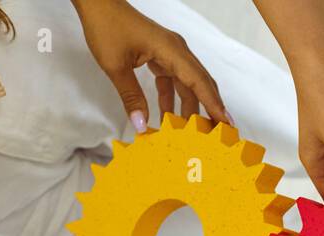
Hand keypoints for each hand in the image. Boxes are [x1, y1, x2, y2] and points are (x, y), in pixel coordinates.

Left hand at [71, 0, 227, 129]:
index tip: (226, 124)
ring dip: (189, 107)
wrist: (98, 5)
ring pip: (188, 84)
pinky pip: (173, 81)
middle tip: (217, 134)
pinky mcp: (162, 55)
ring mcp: (170, 53)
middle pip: (201, 84)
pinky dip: (172, 98)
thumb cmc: (107, 27)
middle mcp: (177, 51)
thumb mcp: (116, 66)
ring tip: (191, 131)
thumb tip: (142, 125)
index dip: (214, 105)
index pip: (199, 82)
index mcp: (172, 50)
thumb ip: (131, 97)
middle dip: (210, 109)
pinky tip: (167, 115)